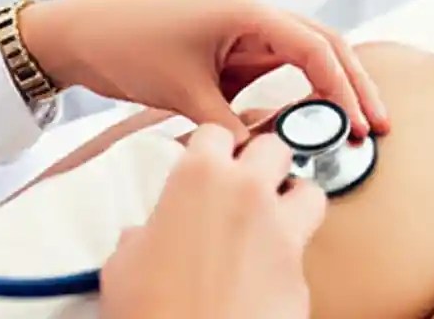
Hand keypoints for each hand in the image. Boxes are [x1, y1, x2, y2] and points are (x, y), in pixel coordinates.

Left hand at [20, 0, 388, 141]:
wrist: (82, 35)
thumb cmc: (128, 45)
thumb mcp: (182, 91)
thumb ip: (227, 126)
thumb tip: (260, 158)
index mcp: (248, 13)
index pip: (314, 48)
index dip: (342, 87)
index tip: (356, 124)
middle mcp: (254, 18)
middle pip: (324, 46)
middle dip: (355, 84)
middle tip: (378, 125)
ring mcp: (245, 34)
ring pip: (306, 58)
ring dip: (333, 88)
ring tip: (357, 125)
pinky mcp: (232, 53)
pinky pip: (278, 71)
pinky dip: (302, 92)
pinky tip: (314, 119)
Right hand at [99, 125, 324, 318]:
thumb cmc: (152, 311)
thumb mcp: (124, 266)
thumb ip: (142, 237)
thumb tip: (143, 239)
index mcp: (200, 178)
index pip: (215, 133)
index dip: (209, 150)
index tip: (206, 163)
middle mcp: (248, 192)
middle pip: (274, 147)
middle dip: (261, 163)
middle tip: (243, 185)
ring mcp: (282, 230)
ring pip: (309, 191)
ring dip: (293, 201)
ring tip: (274, 220)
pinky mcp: (303, 271)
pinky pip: (306, 250)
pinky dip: (291, 256)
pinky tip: (270, 271)